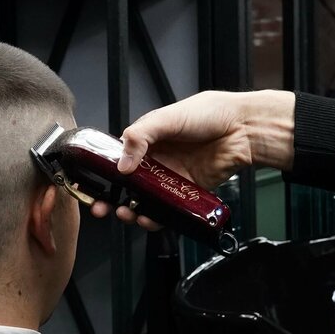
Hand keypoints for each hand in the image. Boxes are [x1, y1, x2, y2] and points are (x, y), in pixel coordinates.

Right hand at [90, 90, 295, 227]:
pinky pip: (166, 211)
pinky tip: (148, 219)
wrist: (243, 130)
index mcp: (147, 140)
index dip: (102, 173)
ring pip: (144, 201)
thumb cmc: (210, 114)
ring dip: (130, 210)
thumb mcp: (167, 118)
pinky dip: (155, 218)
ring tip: (125, 214)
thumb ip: (141, 137)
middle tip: (100, 207)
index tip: (90, 184)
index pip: (117, 159)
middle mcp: (157, 161)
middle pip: (126, 185)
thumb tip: (122, 163)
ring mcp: (171, 179)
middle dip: (110, 198)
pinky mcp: (186, 194)